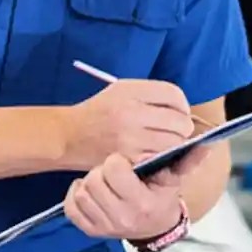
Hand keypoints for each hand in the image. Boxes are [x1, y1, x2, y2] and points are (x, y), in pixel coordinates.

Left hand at [63, 144, 212, 240]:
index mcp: (142, 202)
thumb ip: (187, 160)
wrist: (154, 228)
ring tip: (105, 182)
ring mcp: (104, 226)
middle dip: (102, 171)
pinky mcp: (91, 230)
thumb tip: (206, 142)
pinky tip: (91, 192)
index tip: (125, 163)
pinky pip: (71, 208)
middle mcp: (122, 218)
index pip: (114, 170)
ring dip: (90, 183)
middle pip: (94, 180)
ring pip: (82, 193)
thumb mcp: (174, 178)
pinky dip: (76, 197)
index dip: (118, 161)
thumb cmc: (161, 196)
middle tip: (113, 172)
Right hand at [64, 79, 193, 169]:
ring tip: (165, 142)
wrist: (69, 135)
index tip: (179, 111)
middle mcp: (132, 113)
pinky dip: (161, 157)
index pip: (173, 94)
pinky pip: (159, 158)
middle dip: (183, 127)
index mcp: (130, 91)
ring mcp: (131, 139)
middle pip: (179, 121)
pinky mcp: (129, 160)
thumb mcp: (120, 90)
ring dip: (174, 144)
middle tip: (176, 130)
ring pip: (173, 143)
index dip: (182, 104)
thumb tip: (182, 109)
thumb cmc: (98, 111)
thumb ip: (150, 95)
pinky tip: (153, 153)